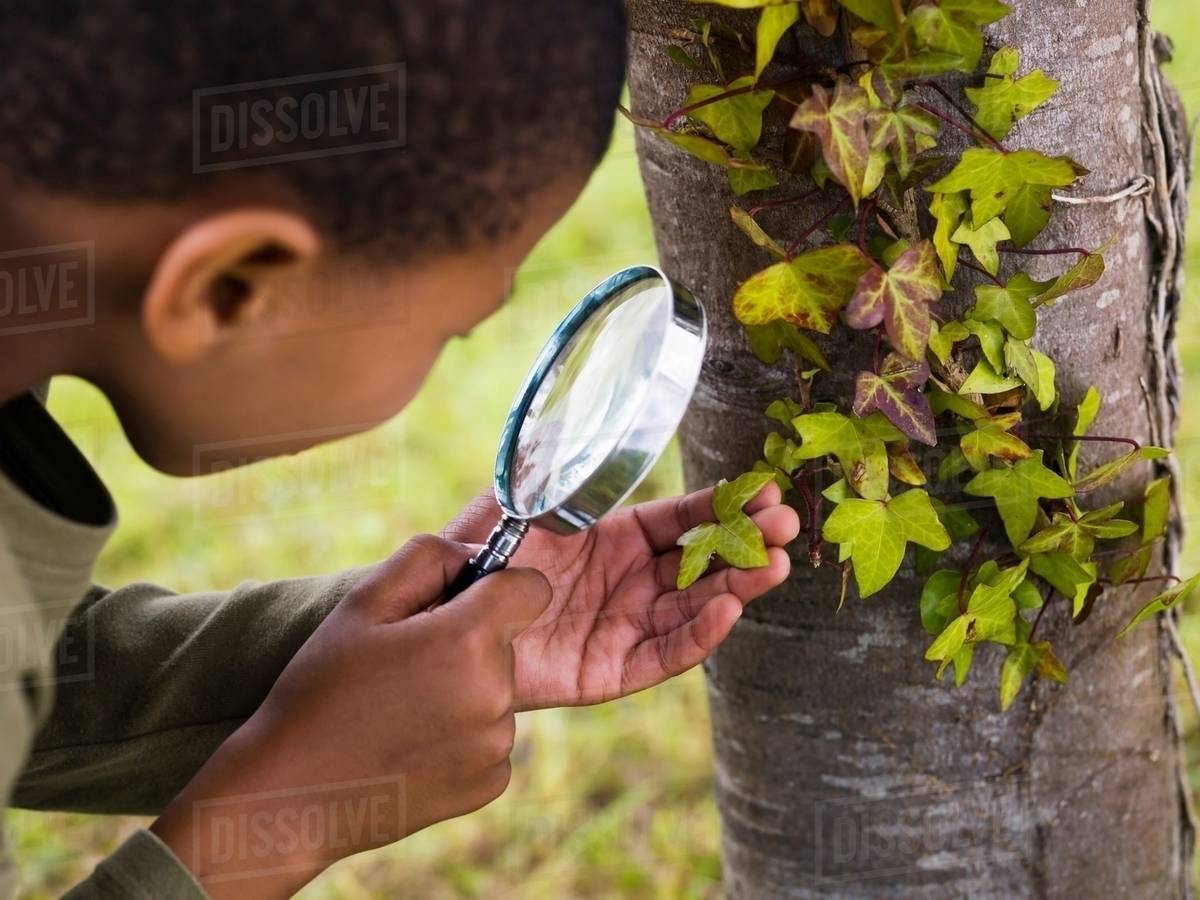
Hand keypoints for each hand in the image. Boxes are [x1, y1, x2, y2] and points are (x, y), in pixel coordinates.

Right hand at [151, 535, 550, 898]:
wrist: (292, 794)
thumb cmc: (320, 692)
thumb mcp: (362, 605)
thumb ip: (428, 558)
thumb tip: (477, 555)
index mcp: (468, 639)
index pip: (532, 589)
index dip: (499, 588)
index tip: (462, 603)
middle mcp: (495, 692)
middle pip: (505, 643)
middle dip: (467, 642)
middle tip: (405, 666)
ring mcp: (496, 743)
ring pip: (496, 691)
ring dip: (463, 691)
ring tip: (400, 710)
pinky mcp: (491, 783)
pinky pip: (490, 739)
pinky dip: (461, 737)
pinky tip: (410, 746)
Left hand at [443, 482, 798, 710]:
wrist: (437, 622)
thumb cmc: (475, 556)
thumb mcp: (517, 502)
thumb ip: (552, 466)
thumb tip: (575, 410)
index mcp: (616, 537)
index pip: (684, 520)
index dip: (726, 506)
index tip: (766, 491)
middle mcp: (630, 581)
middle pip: (704, 563)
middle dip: (747, 544)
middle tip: (785, 527)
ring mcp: (624, 626)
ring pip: (696, 608)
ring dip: (737, 587)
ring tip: (772, 564)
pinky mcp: (610, 671)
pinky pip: (663, 656)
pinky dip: (697, 636)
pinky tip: (726, 609)